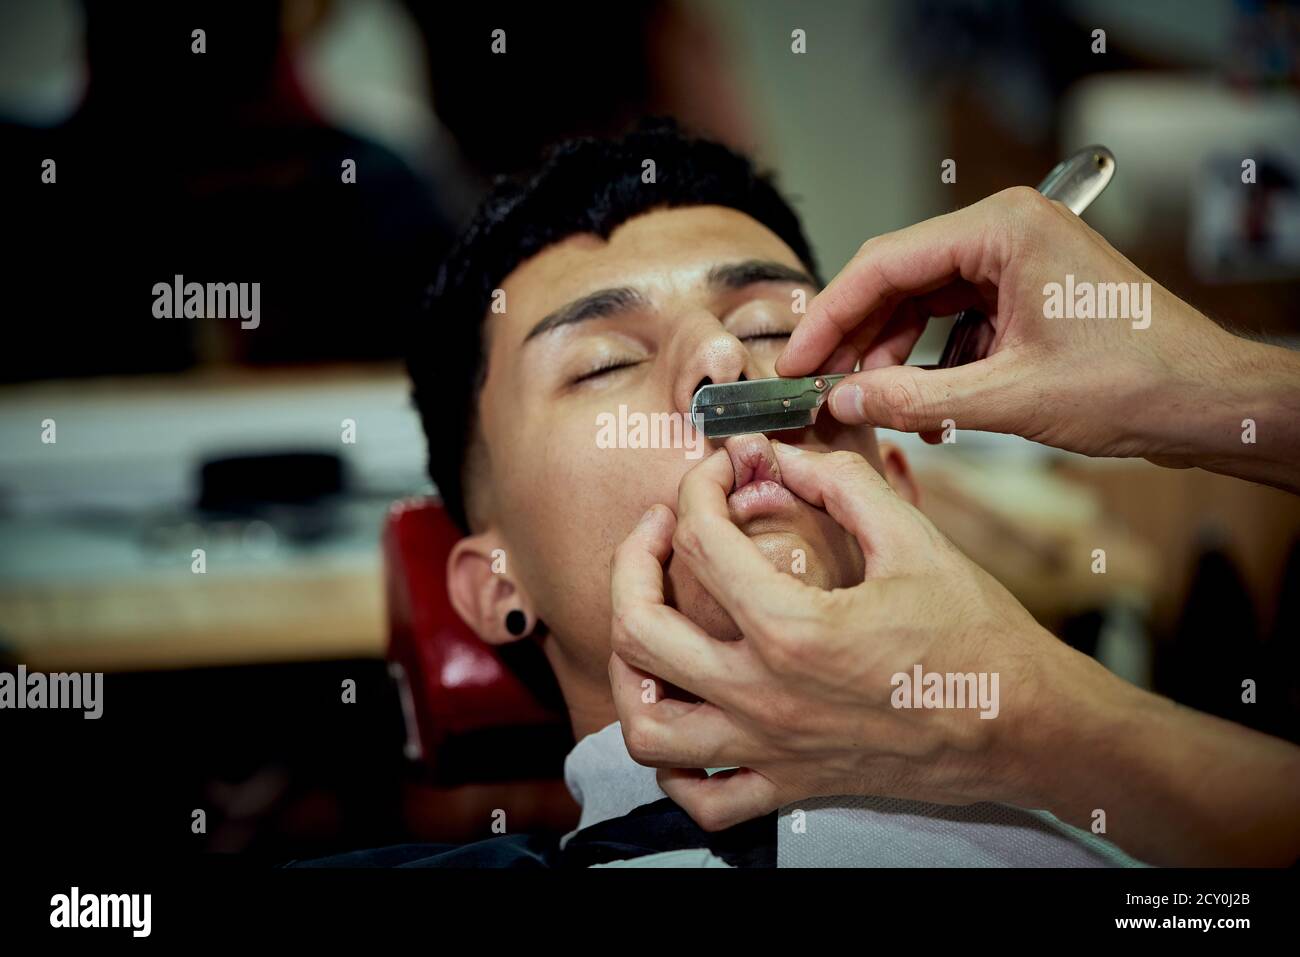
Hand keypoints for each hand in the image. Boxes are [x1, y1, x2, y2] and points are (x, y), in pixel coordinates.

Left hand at [607, 441, 1081, 828]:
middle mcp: (766, 695)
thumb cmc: (977, 634)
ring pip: (646, 727)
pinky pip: (700, 800)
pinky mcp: (789, 787)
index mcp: (793, 627)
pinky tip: (686, 716)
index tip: (717, 471)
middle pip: (639, 630)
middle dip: (632, 562)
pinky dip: (672, 766)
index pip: (702, 541)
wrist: (1027, 725)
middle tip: (658, 529)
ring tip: (648, 625)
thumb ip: (839, 483)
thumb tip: (782, 456)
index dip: (699, 488)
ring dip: (629, 669)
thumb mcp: (913, 538)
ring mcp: (771, 749)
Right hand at [778, 187, 1299, 491]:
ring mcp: (1016, 260)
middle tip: (818, 386)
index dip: (829, 316)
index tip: (794, 360)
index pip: (885, 263)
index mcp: (1002, 228)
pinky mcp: (1025, 292)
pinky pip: (955, 323)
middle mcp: (1005, 230)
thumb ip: (915, 398)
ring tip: (874, 406)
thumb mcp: (1009, 396)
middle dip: (857, 339)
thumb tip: (845, 400)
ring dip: (895, 357)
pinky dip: (934, 365)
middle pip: (898, 280)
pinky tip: (926, 411)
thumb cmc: (1135, 381)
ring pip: (923, 305)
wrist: (1209, 401)